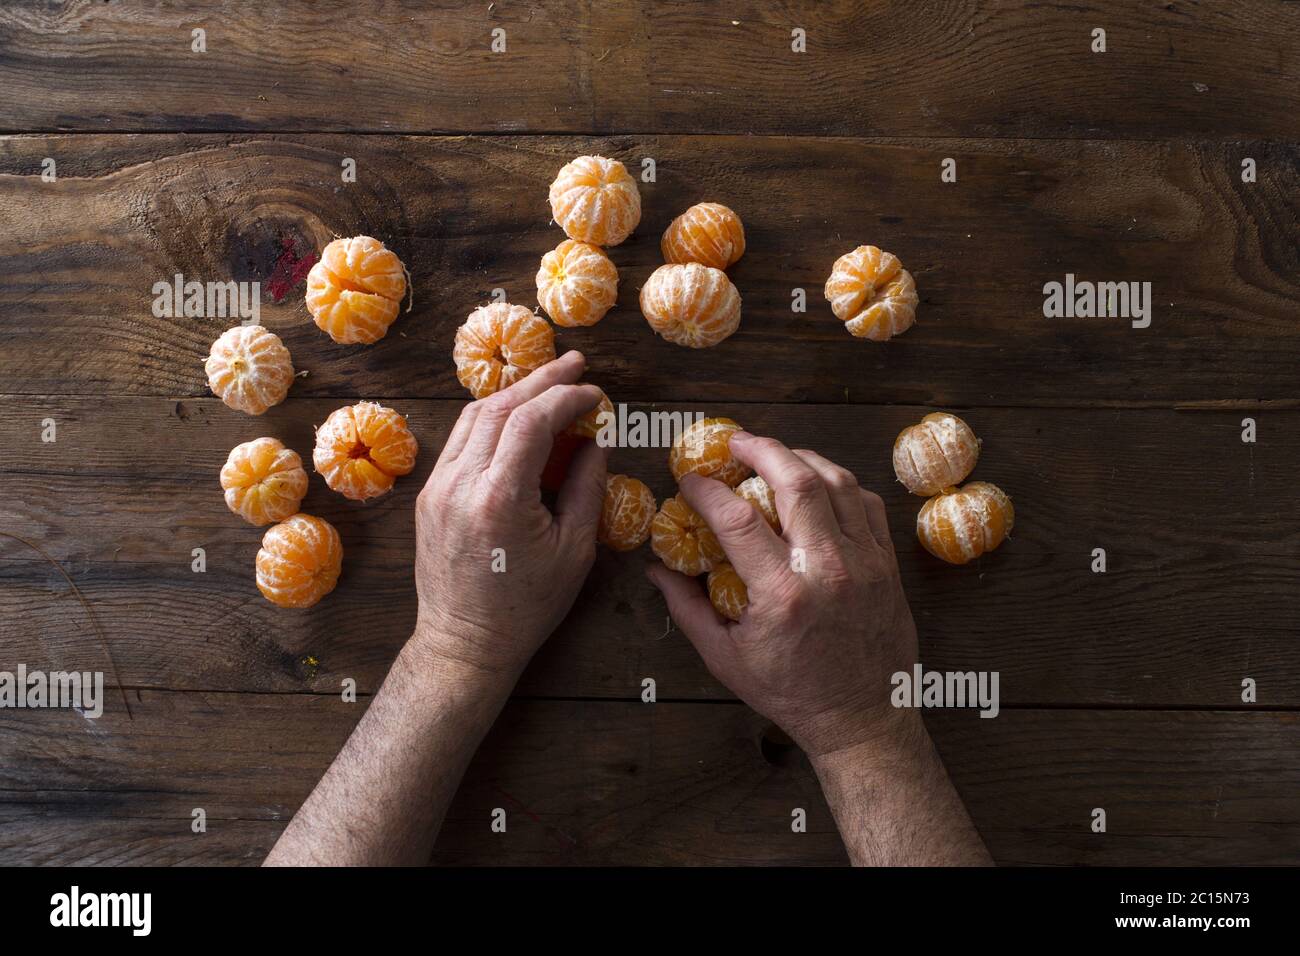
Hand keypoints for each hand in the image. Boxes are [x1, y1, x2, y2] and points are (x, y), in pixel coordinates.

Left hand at [411, 351, 607, 677]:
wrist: (465, 642)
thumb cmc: (527, 606)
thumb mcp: (574, 551)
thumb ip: (587, 487)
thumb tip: (595, 440)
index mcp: (500, 497)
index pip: (533, 421)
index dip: (567, 397)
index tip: (594, 394)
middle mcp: (461, 483)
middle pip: (500, 407)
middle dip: (542, 380)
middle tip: (576, 363)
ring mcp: (438, 487)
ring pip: (473, 417)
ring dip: (513, 394)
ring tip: (548, 382)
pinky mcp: (429, 496)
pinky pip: (460, 440)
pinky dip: (491, 420)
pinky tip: (515, 417)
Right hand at [647, 432, 919, 756]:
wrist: (863, 719)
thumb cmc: (790, 692)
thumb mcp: (725, 658)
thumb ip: (687, 607)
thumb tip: (655, 569)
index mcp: (782, 595)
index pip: (737, 520)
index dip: (707, 490)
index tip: (690, 480)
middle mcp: (828, 570)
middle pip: (797, 481)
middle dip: (761, 449)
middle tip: (735, 441)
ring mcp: (865, 563)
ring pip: (837, 482)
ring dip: (801, 458)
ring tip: (775, 455)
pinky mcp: (887, 565)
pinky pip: (867, 503)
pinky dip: (839, 483)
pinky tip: (817, 484)